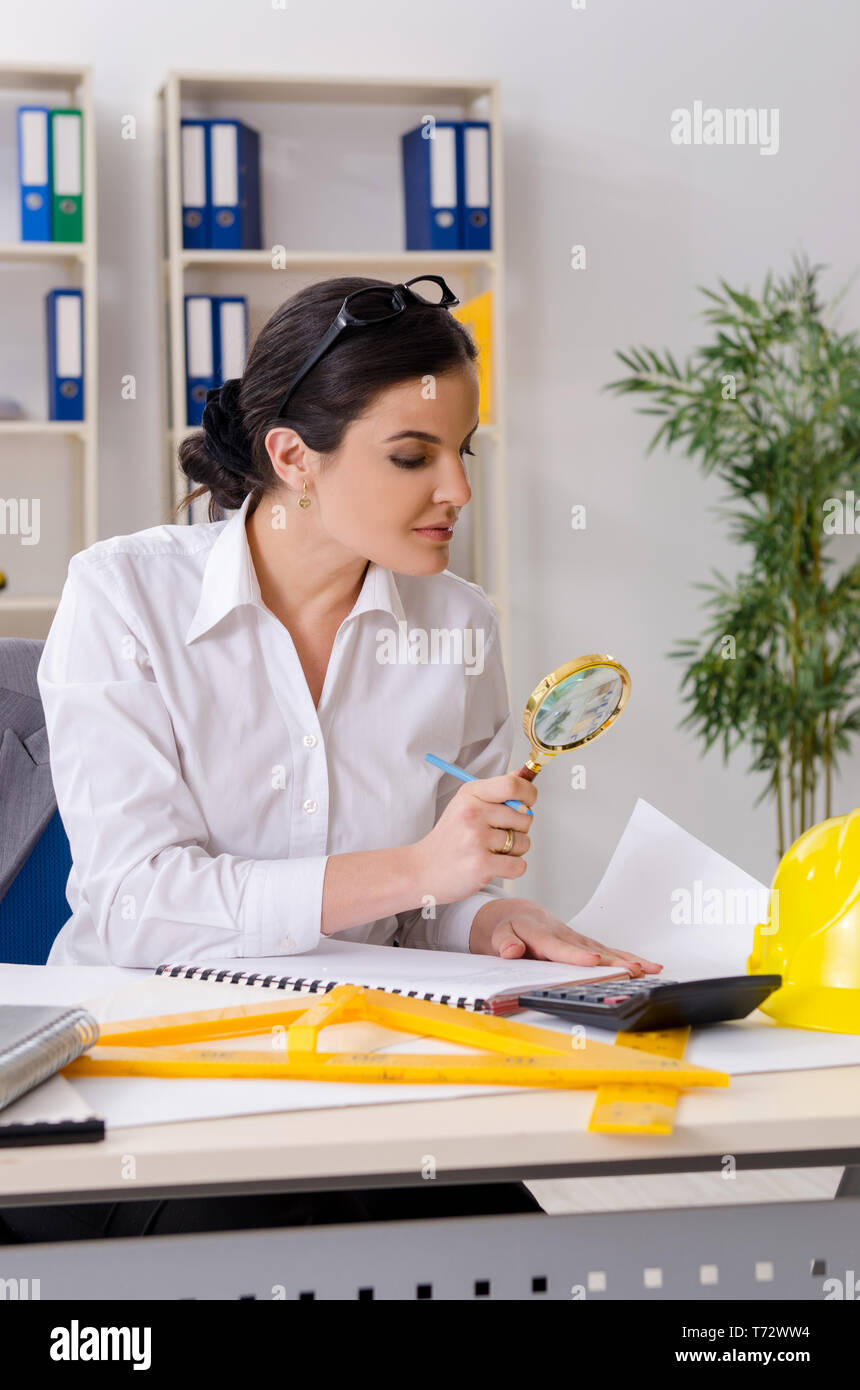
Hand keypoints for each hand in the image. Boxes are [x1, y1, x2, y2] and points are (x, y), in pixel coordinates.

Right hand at [411, 773, 537, 903]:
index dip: (529, 794)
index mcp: (470, 794)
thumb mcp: (465, 805)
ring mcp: (476, 839)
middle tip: (496, 836)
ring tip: (490, 851)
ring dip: (513, 851)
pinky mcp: (481, 865)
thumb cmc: (448, 839)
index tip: (527, 803)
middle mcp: (472, 813)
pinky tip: (492, 865)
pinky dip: (511, 869)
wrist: (422, 870)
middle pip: (525, 817)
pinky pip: (519, 865)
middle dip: (519, 829)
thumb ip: (495, 791)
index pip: (513, 785)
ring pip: (524, 843)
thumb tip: (522, 775)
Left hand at [469, 895, 662, 973]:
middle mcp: (564, 936)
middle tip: (634, 969)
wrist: (513, 914)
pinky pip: (606, 952)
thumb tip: (512, 951)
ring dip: (627, 960)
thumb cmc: (507, 927)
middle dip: (613, 961)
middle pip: (592, 950)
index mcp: (542, 935)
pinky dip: (625, 959)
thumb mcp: (497, 936)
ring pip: (604, 950)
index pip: (560, 948)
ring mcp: (576, 940)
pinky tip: (645, 967)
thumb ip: (504, 944)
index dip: (577, 955)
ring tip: (649, 969)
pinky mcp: (583, 944)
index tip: (594, 960)